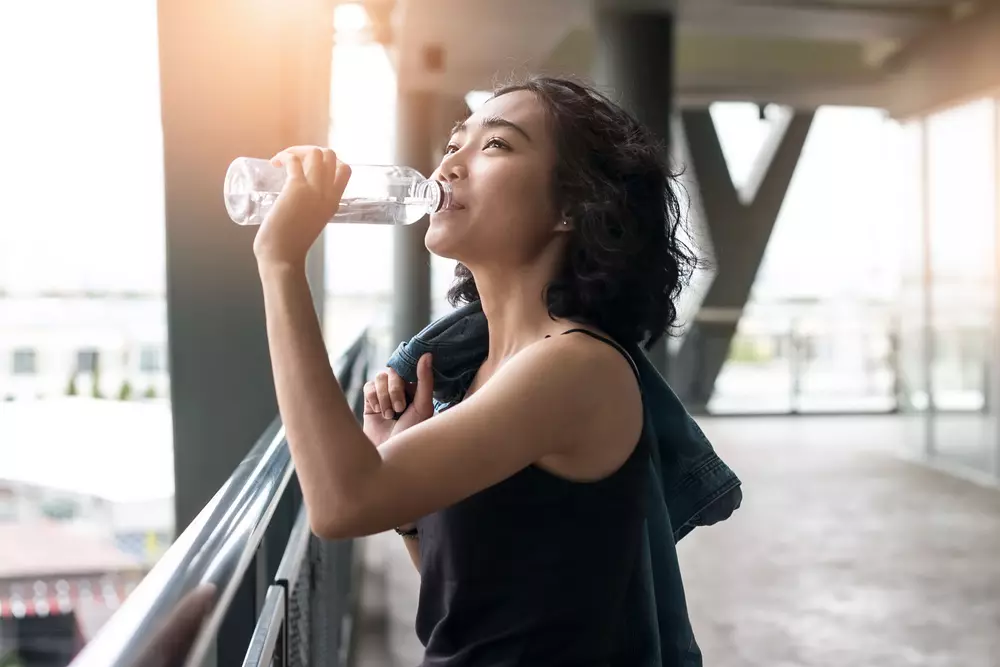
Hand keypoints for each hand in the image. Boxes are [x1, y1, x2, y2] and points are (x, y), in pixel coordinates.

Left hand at [253, 146, 351, 268]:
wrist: (283, 256)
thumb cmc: (292, 245)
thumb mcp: (312, 223)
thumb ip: (311, 209)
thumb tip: (297, 200)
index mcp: (334, 203)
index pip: (345, 171)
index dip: (329, 162)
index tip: (311, 168)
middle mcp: (328, 194)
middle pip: (332, 156)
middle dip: (312, 152)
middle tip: (295, 162)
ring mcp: (313, 190)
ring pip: (316, 152)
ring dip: (298, 150)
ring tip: (284, 161)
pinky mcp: (296, 188)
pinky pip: (293, 160)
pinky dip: (284, 156)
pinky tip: (275, 163)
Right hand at [363, 353, 433, 447]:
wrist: (388, 453)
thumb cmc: (411, 434)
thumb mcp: (423, 407)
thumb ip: (425, 380)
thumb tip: (427, 354)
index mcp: (417, 390)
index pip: (410, 368)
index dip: (408, 372)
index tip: (409, 383)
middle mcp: (401, 390)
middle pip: (393, 371)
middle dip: (395, 389)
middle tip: (399, 409)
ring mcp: (384, 395)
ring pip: (380, 377)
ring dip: (385, 396)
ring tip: (389, 415)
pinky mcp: (369, 402)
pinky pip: (368, 386)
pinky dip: (373, 398)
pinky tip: (378, 412)